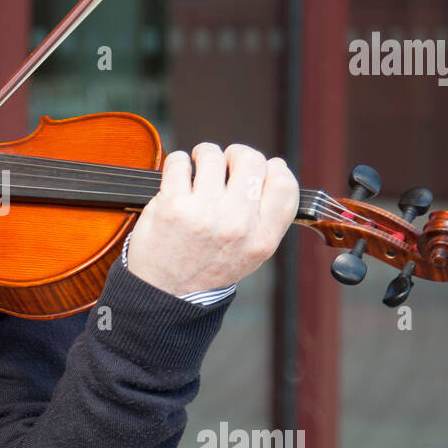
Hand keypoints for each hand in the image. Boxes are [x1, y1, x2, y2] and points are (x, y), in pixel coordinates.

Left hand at [125, 142, 298, 296]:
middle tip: (223, 164)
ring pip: (212, 155)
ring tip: (197, 167)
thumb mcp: (251, 253)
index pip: (284, 185)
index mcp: (262, 239)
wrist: (163, 293)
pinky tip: (178, 175)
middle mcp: (237, 226)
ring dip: (204, 154)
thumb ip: (268, 215)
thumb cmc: (208, 268)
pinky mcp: (172, 206)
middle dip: (236, 154)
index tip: (258, 170)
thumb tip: (278, 165)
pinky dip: (178, 161)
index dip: (273, 168)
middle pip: (251, 160)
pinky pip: (179, 161)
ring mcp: (204, 214)